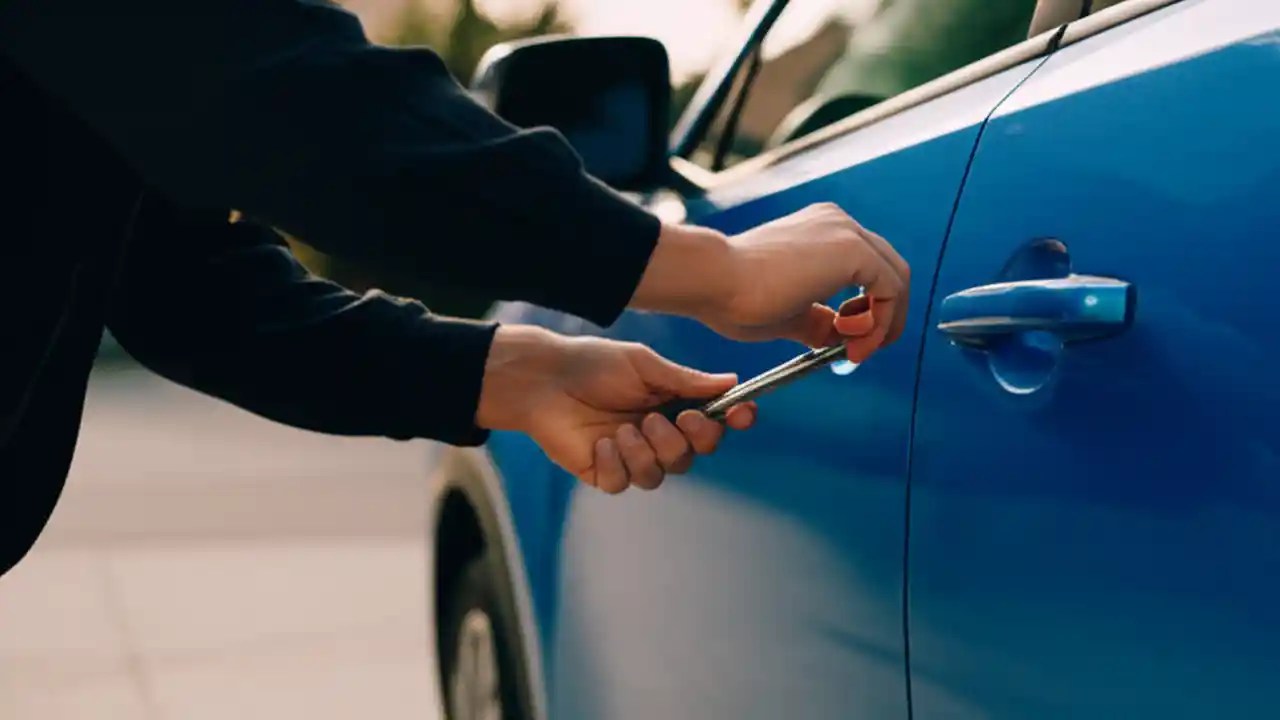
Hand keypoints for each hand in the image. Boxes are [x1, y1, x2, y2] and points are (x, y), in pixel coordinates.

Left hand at [475, 326, 755, 492]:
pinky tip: (601, 443)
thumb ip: (685, 380)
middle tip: (660, 418)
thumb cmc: (593, 365)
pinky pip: (624, 483)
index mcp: (671, 407)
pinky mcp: (603, 473)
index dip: (732, 421)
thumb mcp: (643, 365)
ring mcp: (630, 457)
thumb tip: (730, 383)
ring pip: (661, 475)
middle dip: (684, 440)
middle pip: (692, 455)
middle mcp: (655, 435)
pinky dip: (617, 463)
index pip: (713, 423)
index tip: (742, 413)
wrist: (545, 379)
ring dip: (646, 452)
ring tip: (623, 428)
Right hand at [631, 203, 908, 361]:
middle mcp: (837, 223)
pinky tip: (853, 341)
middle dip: (882, 317)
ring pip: (895, 279)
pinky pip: (890, 289)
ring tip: (853, 349)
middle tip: (860, 349)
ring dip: (883, 322)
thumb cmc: (734, 295)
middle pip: (889, 271)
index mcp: (821, 231)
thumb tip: (837, 338)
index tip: (848, 342)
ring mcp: (846, 232)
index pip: (867, 270)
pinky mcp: (853, 250)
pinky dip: (881, 321)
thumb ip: (819, 322)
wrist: (714, 279)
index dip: (868, 312)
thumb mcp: (788, 314)